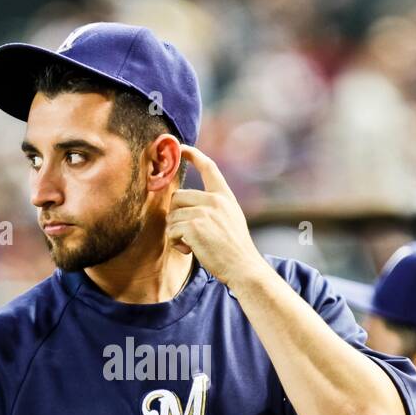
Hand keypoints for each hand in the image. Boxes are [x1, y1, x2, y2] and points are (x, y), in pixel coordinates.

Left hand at [166, 145, 266, 288]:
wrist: (243, 267)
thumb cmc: (234, 249)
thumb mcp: (230, 219)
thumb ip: (213, 207)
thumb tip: (182, 202)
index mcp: (224, 196)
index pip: (209, 168)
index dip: (193, 154)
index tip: (181, 147)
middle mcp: (215, 200)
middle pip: (178, 197)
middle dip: (176, 216)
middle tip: (187, 233)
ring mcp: (204, 212)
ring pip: (172, 216)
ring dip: (176, 232)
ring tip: (192, 244)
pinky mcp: (194, 226)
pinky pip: (172, 230)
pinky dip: (176, 243)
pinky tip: (190, 250)